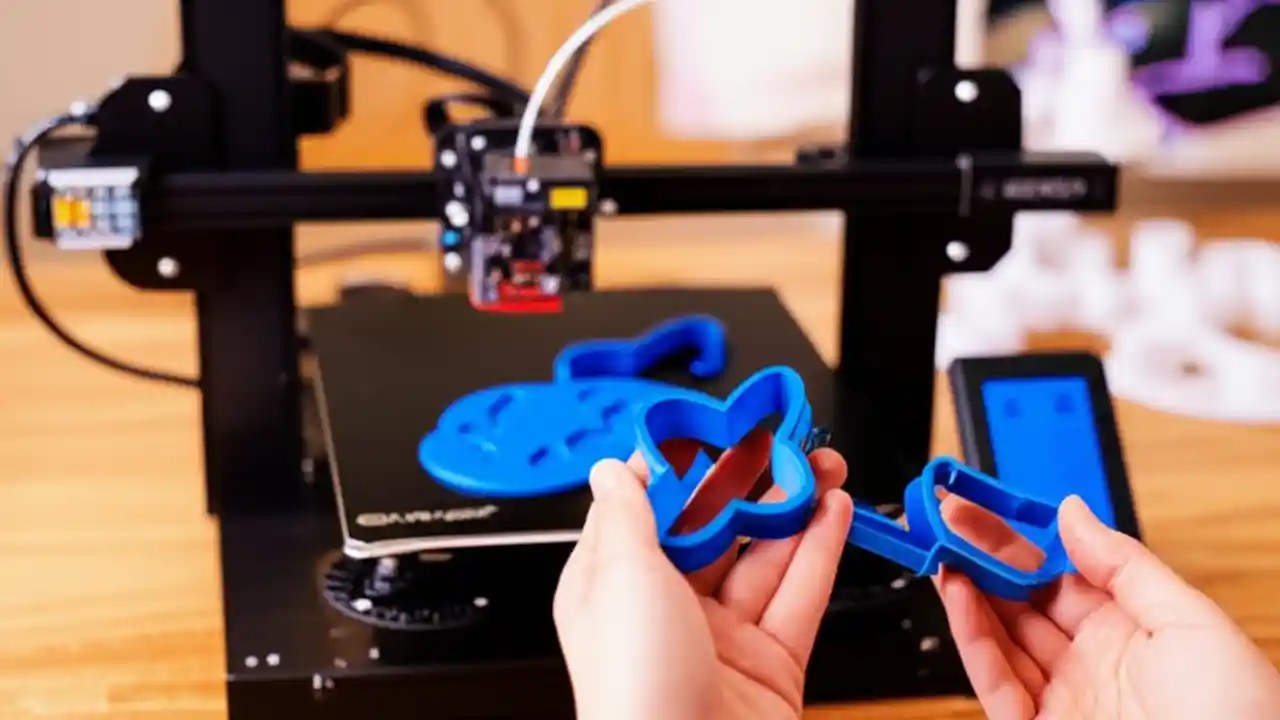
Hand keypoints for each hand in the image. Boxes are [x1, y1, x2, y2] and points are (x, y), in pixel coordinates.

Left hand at [553, 432, 852, 719]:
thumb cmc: (635, 689)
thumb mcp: (619, 577)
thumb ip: (625, 515)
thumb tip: (609, 467)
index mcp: (614, 585)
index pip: (648, 507)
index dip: (682, 464)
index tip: (715, 425)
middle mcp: (666, 609)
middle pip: (713, 528)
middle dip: (750, 481)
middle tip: (786, 440)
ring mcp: (721, 638)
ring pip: (763, 557)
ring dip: (793, 508)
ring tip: (823, 465)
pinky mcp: (770, 664)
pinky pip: (797, 596)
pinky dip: (818, 551)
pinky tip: (834, 511)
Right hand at [938, 494, 1279, 719]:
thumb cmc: (1240, 718)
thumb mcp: (1192, 622)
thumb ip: (1125, 564)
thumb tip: (1072, 513)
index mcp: (1134, 635)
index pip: (1061, 575)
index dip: (1021, 539)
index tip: (988, 506)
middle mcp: (1093, 667)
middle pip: (1021, 603)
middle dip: (982, 558)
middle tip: (947, 518)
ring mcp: (1062, 701)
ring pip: (999, 638)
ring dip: (967, 590)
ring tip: (942, 547)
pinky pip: (994, 681)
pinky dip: (970, 636)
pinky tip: (957, 594)